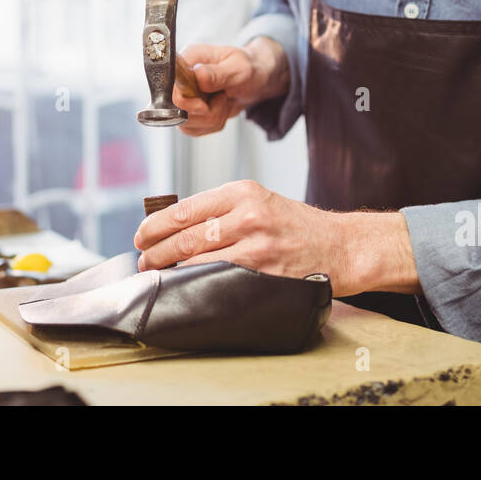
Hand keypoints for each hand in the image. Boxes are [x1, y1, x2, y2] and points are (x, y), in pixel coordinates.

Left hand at [133, 179, 373, 295]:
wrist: (339, 246)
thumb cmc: (295, 225)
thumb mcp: (259, 201)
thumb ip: (221, 210)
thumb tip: (173, 226)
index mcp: (243, 192)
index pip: (186, 209)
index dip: (156, 225)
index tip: (141, 235)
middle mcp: (249, 216)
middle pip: (187, 237)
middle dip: (157, 252)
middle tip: (143, 261)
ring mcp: (257, 247)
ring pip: (199, 262)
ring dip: (172, 271)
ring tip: (158, 275)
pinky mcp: (264, 275)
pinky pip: (220, 281)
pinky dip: (198, 285)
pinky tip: (186, 287)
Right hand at [172, 37, 287, 136]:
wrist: (256, 80)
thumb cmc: (248, 68)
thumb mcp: (239, 68)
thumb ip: (218, 73)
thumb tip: (198, 75)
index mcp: (189, 58)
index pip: (169, 83)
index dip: (185, 100)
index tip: (204, 105)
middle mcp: (181, 77)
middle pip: (176, 108)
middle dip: (205, 112)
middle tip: (223, 99)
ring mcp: (183, 95)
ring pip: (185, 122)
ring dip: (211, 119)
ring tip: (224, 102)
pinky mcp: (188, 110)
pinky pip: (193, 129)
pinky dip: (211, 125)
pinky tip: (220, 110)